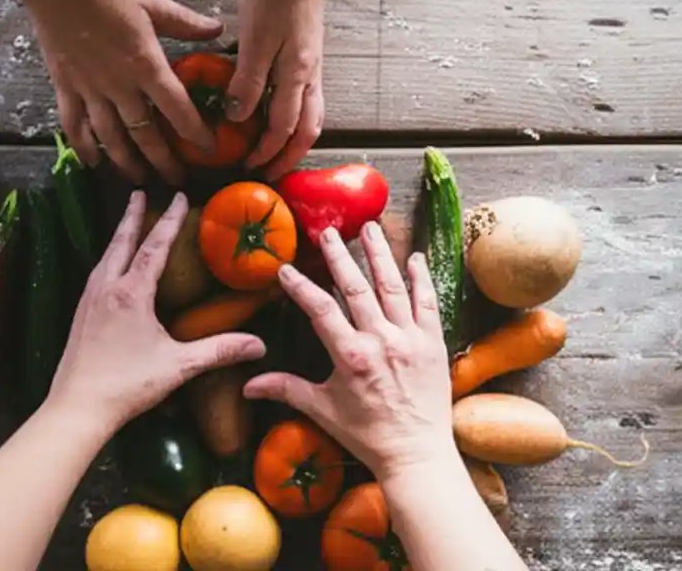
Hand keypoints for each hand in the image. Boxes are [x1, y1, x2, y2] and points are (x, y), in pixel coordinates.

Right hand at [28, 0, 221, 185]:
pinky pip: (75, 126)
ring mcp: (90, 90)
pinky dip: (84, 147)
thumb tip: (216, 29)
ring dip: (127, 162)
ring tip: (141, 179)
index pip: (177, 108)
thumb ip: (186, 22)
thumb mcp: (153, 1)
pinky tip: (94, 162)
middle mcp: (119, 85)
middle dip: (163, 161)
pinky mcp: (65, 87)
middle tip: (177, 180)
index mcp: (146, 64)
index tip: (209, 149)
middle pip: (145, 134)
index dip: (195, 133)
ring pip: (111, 138)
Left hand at [46, 191, 265, 433]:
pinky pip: (97, 273)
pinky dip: (109, 258)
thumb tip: (259, 344)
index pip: (154, 246)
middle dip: (133, 216)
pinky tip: (111, 268)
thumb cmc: (127, 384)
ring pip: (106, 256)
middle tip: (139, 193)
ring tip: (127, 224)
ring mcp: (89, 300)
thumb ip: (219, 351)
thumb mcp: (178, 365)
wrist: (77, 407)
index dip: (169, 220)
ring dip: (119, 236)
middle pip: (122, 241)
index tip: (179, 198)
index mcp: (131, 292)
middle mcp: (107, 288)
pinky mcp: (80, 315)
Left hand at [226, 0, 325, 179]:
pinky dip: (295, 119)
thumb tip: (238, 118)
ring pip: (311, 118)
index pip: (285, 128)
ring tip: (275, 154)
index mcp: (297, 76)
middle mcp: (310, 78)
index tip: (248, 166)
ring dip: (294, 141)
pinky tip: (277, 117)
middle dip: (288, 156)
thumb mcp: (255, 39)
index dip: (267, 151)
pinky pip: (307, 101)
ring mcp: (313, 69)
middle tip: (267, 172)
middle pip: (307, 131)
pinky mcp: (308, 59)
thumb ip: (248, 80)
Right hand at [244, 222, 454, 479]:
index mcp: (351, 356)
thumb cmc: (366, 435)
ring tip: (370, 227)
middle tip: (330, 232)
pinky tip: (413, 257)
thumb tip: (247, 385)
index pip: (321, 309)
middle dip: (341, 256)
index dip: (302, 287)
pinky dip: (421, 279)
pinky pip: (428, 303)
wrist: (416, 454)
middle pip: (357, 288)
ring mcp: (410, 339)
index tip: (287, 269)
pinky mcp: (433, 343)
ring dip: (380, 255)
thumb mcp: (322, 410)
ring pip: (392, 287)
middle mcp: (381, 341)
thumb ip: (286, 389)